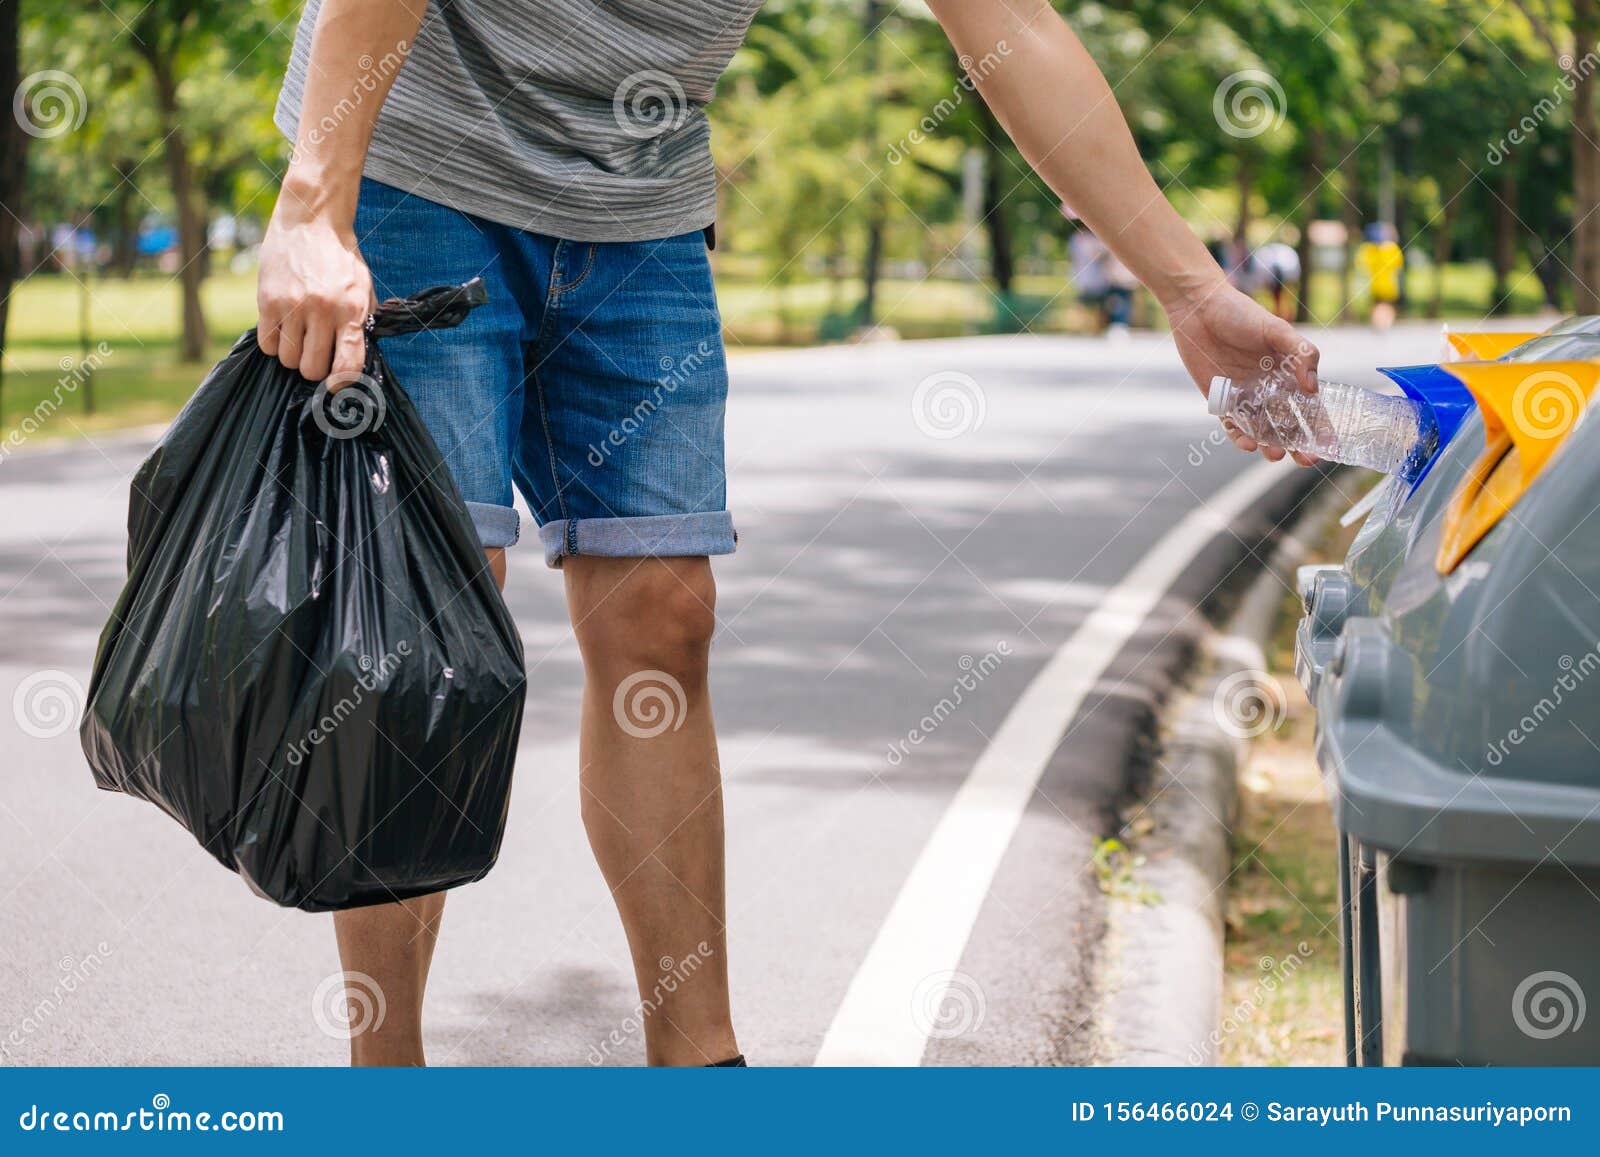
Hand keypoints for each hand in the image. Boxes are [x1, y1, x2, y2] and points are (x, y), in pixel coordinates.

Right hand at [256, 187, 372, 385]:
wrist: (311, 219)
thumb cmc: (340, 257)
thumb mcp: (363, 287)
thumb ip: (361, 322)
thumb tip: (355, 360)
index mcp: (350, 310)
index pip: (347, 365)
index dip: (342, 385)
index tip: (337, 388)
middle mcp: (321, 311)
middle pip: (311, 369)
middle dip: (315, 368)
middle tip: (318, 353)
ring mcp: (291, 306)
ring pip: (288, 360)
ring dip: (294, 355)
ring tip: (301, 336)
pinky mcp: (267, 301)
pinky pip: (267, 345)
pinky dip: (275, 344)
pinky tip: (284, 329)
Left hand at [1167, 279, 1321, 465]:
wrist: (1198, 309)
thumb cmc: (1240, 313)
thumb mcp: (1276, 329)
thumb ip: (1300, 353)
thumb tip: (1312, 387)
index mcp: (1290, 373)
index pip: (1311, 406)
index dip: (1321, 427)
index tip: (1330, 447)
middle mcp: (1271, 389)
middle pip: (1289, 424)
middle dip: (1299, 444)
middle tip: (1305, 460)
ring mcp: (1247, 397)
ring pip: (1263, 429)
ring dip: (1270, 444)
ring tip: (1275, 454)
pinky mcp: (1222, 400)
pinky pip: (1234, 425)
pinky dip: (1241, 436)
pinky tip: (1249, 443)